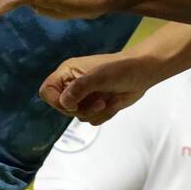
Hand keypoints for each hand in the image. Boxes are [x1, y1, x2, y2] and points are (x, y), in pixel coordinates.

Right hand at [38, 51, 158, 124]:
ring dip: (95, 112)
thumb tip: (65, 103)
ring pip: (78, 116)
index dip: (57, 101)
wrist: (143, 73)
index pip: (47, 91)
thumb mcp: (99, 76)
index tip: (74, 104)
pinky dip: (104, 115)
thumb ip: (80, 88)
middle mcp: (72, 85)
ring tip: (108, 100)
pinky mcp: (96, 106)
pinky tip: (114, 104)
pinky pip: (92, 120)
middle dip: (82, 109)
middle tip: (100, 102)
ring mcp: (84, 97)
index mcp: (67, 73)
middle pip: (62, 108)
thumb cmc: (121, 69)